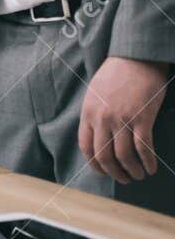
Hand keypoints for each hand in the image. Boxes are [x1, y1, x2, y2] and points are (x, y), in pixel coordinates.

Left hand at [80, 56, 169, 182]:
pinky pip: (144, 148)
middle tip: (124, 179)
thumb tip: (98, 136)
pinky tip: (152, 168)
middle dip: (114, 172)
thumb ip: (94, 114)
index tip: (103, 172)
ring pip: (124, 156)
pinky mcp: (142, 118)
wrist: (135, 58)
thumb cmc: (116, 75)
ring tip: (139, 175)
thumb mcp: (95, 94)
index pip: (86, 147)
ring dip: (132, 170)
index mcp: (88, 113)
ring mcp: (121, 119)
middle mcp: (102, 119)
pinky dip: (148, 162)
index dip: (95, 164)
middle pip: (104, 156)